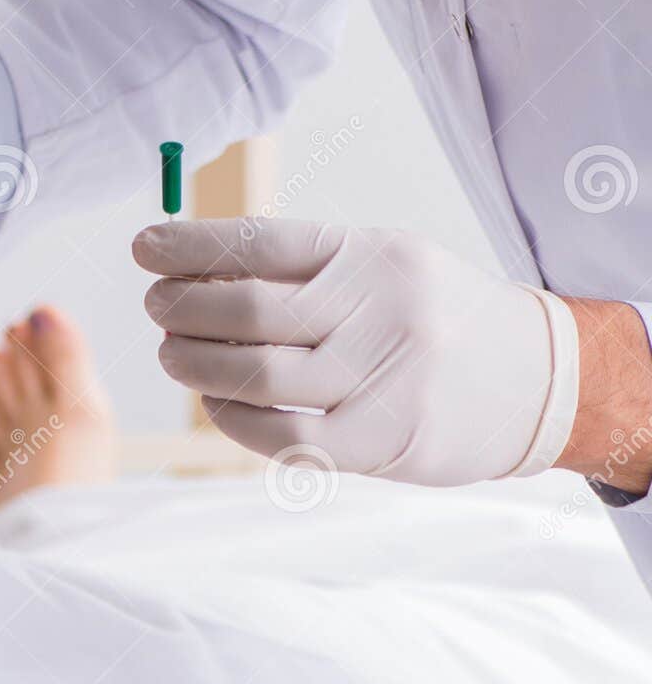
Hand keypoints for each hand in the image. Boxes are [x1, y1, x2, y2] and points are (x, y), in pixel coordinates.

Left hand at [134, 218, 579, 486]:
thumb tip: (191, 268)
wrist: (540, 379)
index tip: (143, 248)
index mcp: (373, 254)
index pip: (262, 242)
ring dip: (196, 364)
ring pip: (258, 377)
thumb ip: (301, 266)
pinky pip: (283, 435)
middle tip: (155, 306)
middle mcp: (381, 311)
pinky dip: (232, 417)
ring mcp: (385, 379)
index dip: (190, 246)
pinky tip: (214, 399)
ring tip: (173, 352)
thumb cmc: (432, 314)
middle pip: (250, 311)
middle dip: (182, 307)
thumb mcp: (383, 263)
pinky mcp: (384, 442)